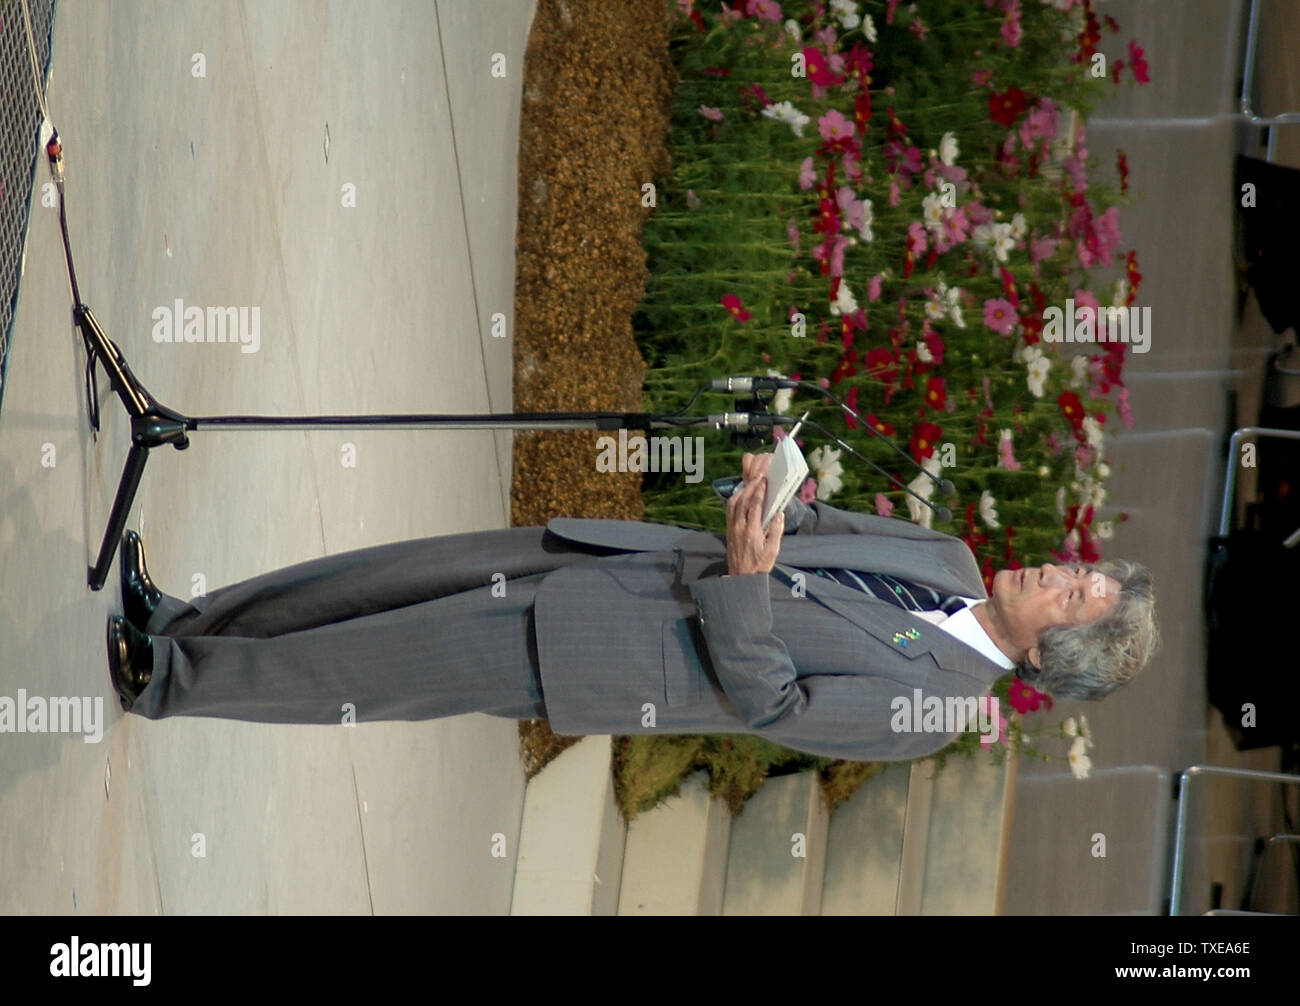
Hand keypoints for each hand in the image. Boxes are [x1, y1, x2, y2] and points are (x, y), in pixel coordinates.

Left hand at [725, 452, 783, 575]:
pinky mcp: (728, 529)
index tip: (764, 481)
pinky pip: (729, 510)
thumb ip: (776, 531)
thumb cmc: (759, 565)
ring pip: (733, 503)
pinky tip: (741, 495)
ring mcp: (732, 528)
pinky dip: (735, 499)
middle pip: (743, 501)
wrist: (742, 577)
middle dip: (751, 487)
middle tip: (758, 476)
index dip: (759, 491)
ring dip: (742, 491)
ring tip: (750, 483)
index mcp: (752, 531)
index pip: (755, 506)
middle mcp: (739, 527)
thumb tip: (779, 514)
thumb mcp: (773, 550)